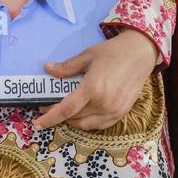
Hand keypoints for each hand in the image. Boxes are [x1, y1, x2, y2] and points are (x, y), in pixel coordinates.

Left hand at [33, 29, 156, 129]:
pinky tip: (81, 113)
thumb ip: (67, 67)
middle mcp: (103, 103)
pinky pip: (99, 125)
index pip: (66, 109)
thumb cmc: (113, 52)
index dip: (50, 118)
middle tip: (47, 106)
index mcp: (93, 88)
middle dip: (58, 115)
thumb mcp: (88, 55)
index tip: (37, 123)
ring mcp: (114, 111)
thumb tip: (48, 69)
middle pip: (74, 118)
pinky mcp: (122, 113)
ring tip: (64, 110)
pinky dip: (87, 122)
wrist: (141, 53)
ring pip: (86, 125)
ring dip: (72, 120)